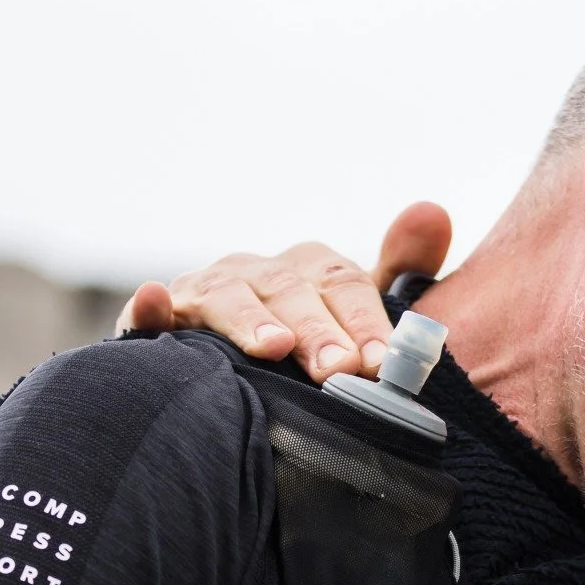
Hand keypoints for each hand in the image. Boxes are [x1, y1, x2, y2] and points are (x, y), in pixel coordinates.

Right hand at [116, 202, 452, 380]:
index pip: (344, 284)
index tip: (383, 360)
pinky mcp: (161, 322)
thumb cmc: (310, 342)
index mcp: (310, 270)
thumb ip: (403, 271)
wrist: (237, 373)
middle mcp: (260, 272)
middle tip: (339, 368)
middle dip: (317, 330)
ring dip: (251, 320)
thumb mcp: (358, 312)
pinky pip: (150, 315)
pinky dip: (150, 308)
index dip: (365, 319)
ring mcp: (208, 293)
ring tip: (272, 346)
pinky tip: (153, 303)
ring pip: (230, 298)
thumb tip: (434, 210)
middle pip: (292, 292)